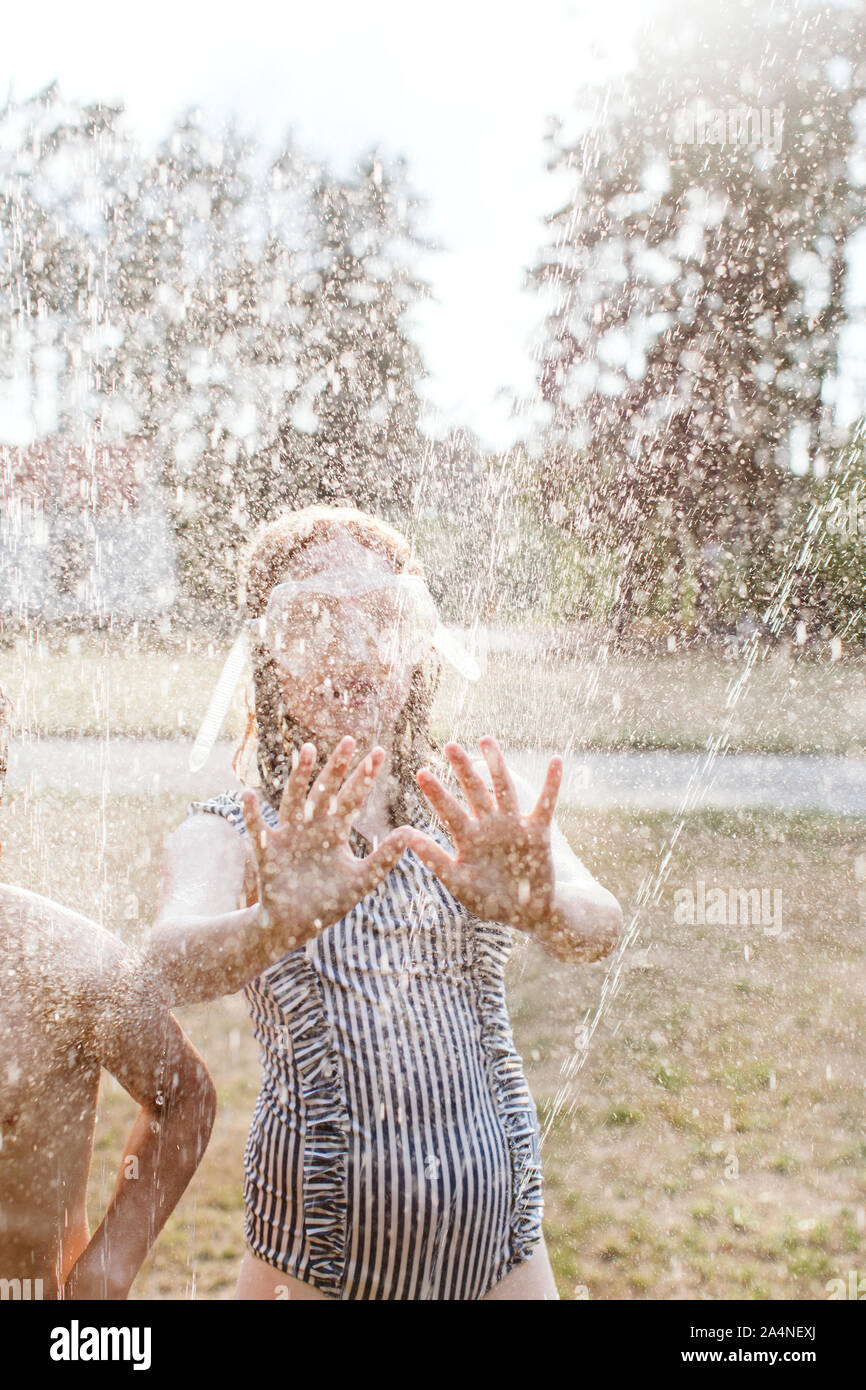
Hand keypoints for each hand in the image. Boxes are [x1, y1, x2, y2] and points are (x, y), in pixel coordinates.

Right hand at [241, 736, 411, 947]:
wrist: (296, 925)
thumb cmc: (328, 902)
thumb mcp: (361, 879)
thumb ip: (384, 857)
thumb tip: (411, 832)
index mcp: (334, 831)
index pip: (352, 798)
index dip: (364, 777)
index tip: (379, 753)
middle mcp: (312, 826)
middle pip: (326, 790)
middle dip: (337, 766)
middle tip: (350, 740)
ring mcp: (288, 835)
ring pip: (294, 799)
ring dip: (300, 775)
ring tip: (307, 750)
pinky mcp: (267, 852)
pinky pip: (257, 830)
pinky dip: (252, 814)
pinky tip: (248, 795)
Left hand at [408, 736, 563, 933]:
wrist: (529, 914)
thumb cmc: (492, 901)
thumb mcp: (459, 883)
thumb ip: (435, 859)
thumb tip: (405, 836)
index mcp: (468, 838)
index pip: (448, 811)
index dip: (436, 793)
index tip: (421, 772)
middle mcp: (489, 826)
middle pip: (474, 791)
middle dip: (463, 769)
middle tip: (450, 745)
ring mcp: (513, 825)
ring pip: (504, 789)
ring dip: (497, 764)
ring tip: (486, 739)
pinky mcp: (538, 831)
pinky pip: (546, 804)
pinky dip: (552, 784)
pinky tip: (555, 761)